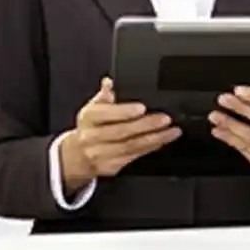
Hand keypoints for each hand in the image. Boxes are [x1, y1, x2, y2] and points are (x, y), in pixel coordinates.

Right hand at [59, 77, 181, 194]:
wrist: (77, 156)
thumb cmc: (90, 127)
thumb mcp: (92, 108)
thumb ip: (104, 95)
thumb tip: (109, 82)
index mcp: (88, 118)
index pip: (106, 114)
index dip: (124, 111)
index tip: (142, 108)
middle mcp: (92, 137)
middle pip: (122, 132)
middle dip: (147, 125)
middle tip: (165, 119)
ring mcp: (101, 154)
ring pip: (132, 146)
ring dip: (155, 139)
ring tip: (172, 131)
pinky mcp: (112, 167)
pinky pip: (135, 156)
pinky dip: (151, 148)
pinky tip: (162, 141)